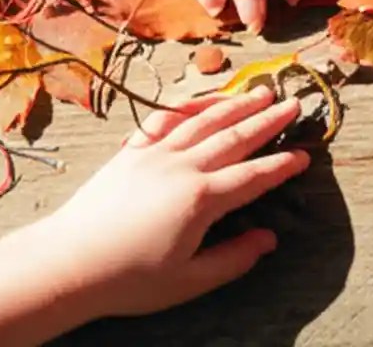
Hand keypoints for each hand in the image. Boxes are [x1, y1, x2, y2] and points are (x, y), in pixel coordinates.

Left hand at [45, 86, 309, 317]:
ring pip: (203, 122)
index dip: (281, 167)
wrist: (68, 263)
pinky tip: (204, 100)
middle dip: (267, 120)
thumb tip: (268, 239)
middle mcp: (182, 168)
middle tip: (292, 104)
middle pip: (234, 138)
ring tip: (259, 93)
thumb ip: (233, 258)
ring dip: (235, 105)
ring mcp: (154, 155)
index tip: (303, 156)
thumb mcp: (189, 280)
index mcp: (201, 200)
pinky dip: (189, 107)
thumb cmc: (129, 279)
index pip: (253, 176)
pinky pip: (166, 121)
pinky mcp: (132, 153)